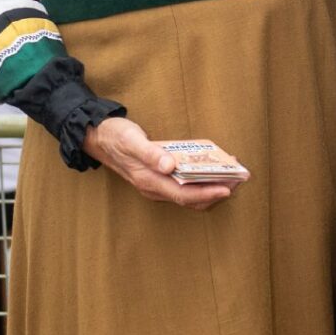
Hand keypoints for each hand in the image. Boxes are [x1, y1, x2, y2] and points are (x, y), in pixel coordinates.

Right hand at [83, 116, 236, 209]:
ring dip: (210, 187)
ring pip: (188, 194)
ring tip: (230, 174)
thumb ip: (150, 153)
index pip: (183, 195)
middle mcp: (154, 188)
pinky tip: (209, 169)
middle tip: (237, 179)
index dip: (207, 193)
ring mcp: (155, 185)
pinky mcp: (157, 178)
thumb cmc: (116, 136)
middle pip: (190, 198)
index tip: (227, 188)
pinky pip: (183, 186)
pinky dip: (199, 181)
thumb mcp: (131, 140)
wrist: (98, 137)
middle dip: (215, 191)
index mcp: (149, 181)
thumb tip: (170, 166)